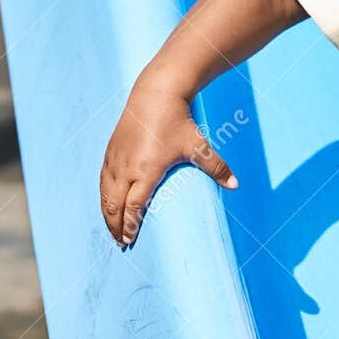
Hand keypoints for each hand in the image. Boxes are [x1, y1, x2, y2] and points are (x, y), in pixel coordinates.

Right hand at [99, 81, 237, 247]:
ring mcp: (115, 159)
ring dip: (107, 214)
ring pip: (105, 194)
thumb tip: (235, 185)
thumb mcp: (199, 146)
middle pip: (115, 205)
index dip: (130, 225)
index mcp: (147, 170)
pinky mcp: (110, 151)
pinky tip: (107, 205)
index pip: (134, 206)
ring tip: (112, 230)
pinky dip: (103, 197)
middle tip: (120, 243)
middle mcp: (126, 167)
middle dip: (116, 226)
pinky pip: (103, 180)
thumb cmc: (178, 121)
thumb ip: (217, 167)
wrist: (155, 94)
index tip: (130, 240)